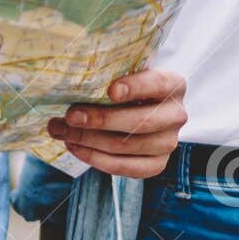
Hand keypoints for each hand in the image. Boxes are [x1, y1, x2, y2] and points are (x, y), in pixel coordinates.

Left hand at [47, 67, 186, 176]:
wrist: (139, 108)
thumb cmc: (127, 85)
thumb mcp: (126, 72)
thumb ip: (111, 73)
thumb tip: (74, 79)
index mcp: (174, 85)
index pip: (157, 84)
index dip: (135, 87)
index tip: (111, 91)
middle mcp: (176, 115)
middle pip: (138, 122)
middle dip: (100, 120)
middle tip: (70, 115)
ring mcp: (169, 143)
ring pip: (125, 146)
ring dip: (89, 140)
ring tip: (62, 130)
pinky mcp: (156, 165)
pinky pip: (123, 167)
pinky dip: (94, 158)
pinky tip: (75, 146)